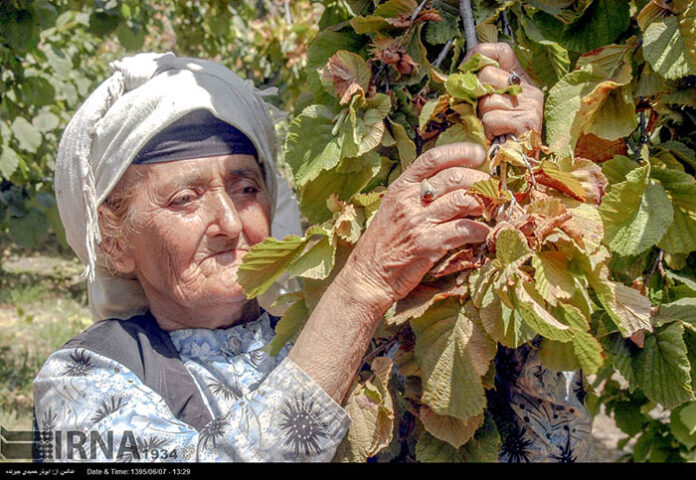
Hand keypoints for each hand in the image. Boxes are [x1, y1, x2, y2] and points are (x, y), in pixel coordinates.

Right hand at [342, 143, 490, 311]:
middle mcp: (409, 200)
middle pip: (454, 176)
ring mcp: (418, 221)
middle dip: (480, 180)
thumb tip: (448, 184)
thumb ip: (416, 195)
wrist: (368, 275)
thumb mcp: (393, 210)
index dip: (459, 152)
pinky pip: (464, 230)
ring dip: (485, 204)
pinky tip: (486, 234)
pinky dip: (481, 230)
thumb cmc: (383, 244)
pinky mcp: (428, 244)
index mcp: (400, 188)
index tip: (478, 154)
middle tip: (492, 189)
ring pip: (463, 200)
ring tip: (493, 209)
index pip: (433, 158)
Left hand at [467, 43, 543, 139]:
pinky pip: (492, 119)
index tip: (466, 71)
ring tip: (494, 126)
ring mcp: (530, 105)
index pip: (500, 50)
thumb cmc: (497, 133)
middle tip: (484, 111)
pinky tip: (499, 135)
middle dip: (477, 95)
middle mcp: (529, 88)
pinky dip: (489, 130)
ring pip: (487, 100)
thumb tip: (459, 76)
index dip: (478, 56)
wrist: (516, 162)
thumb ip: (478, 87)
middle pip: (487, 73)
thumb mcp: (486, 103)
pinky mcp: (527, 123)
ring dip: (483, 116)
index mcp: (519, 79)